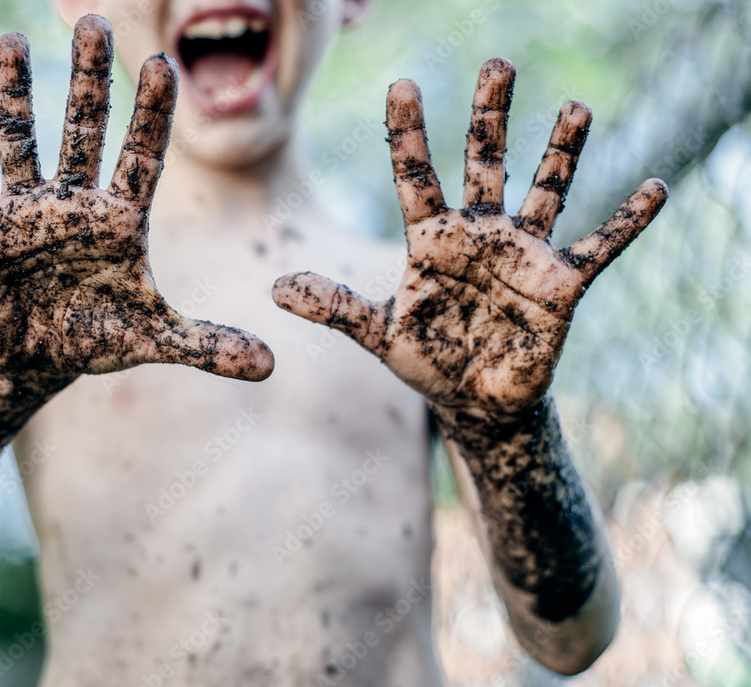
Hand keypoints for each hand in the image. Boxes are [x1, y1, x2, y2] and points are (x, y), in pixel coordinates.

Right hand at [0, 17, 272, 384]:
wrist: (39, 363)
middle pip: (83, 130)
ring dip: (13, 97)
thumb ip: (210, 344)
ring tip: (9, 42)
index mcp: (119, 219)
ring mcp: (23, 213)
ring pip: (19, 143)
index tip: (166, 65)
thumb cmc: (98, 338)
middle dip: (88, 80)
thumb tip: (271, 366)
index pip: (142, 156)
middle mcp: (72, 203)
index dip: (152, 115)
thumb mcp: (156, 339)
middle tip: (95, 21)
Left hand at [273, 59, 666, 416]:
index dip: (407, 134)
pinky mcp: (561, 284)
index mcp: (432, 240)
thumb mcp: (377, 333)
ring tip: (575, 106)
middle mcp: (479, 233)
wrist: (475, 401)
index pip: (416, 176)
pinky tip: (657, 189)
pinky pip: (600, 246)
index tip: (400, 84)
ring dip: (561, 151)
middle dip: (490, 117)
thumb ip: (334, 306)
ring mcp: (524, 253)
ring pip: (546, 190)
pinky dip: (626, 222)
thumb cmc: (427, 360)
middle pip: (485, 162)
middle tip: (497, 65)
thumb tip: (276, 287)